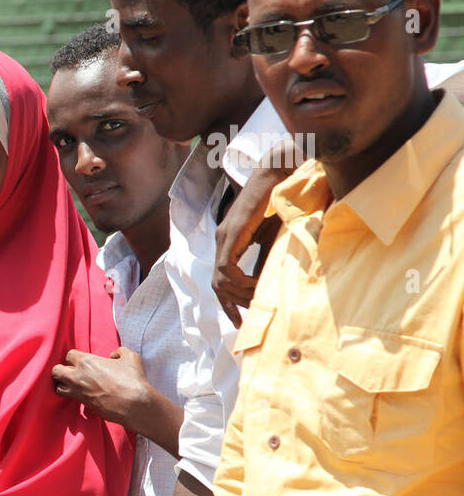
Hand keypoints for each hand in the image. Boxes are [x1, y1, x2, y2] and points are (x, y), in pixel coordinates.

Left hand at [51, 347, 152, 428]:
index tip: (81, 360)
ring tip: (72, 385)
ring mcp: (79, 393)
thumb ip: (120, 352)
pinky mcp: (84, 406)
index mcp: (86, 362)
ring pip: (59, 388)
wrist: (134, 405)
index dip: (74, 357)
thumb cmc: (132, 380)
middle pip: (56, 371)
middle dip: (60, 370)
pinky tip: (85, 396)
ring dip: (63, 385)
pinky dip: (76, 398)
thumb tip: (114, 355)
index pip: (68, 355)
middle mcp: (78, 377)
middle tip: (70, 371)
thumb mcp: (131, 357)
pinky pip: (73, 400)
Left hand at [213, 162, 291, 326]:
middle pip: (217, 285)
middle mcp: (222, 241)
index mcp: (229, 244)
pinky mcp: (233, 232)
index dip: (227, 304)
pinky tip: (253, 283)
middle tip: (248, 316)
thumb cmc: (279, 204)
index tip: (240, 321)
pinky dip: (238, 280)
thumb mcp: (272, 240)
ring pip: (220, 279)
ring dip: (238, 294)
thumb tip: (266, 285)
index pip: (220, 281)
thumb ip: (266, 261)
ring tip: (256, 298)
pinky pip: (227, 266)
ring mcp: (225, 236)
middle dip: (231, 305)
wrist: (279, 174)